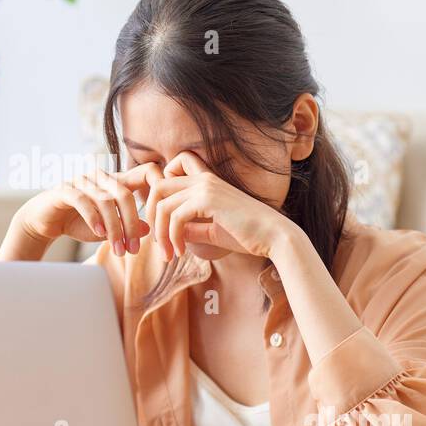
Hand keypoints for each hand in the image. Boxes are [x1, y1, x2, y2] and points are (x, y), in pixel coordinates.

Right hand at [12, 162, 163, 256]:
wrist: (44, 222)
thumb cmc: (79, 223)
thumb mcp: (108, 228)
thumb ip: (127, 226)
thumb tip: (149, 228)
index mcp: (117, 181)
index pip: (146, 172)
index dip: (158, 189)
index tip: (162, 219)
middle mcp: (101, 177)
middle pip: (126, 194)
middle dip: (132, 224)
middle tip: (135, 249)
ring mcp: (82, 181)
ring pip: (106, 201)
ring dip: (115, 229)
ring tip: (119, 250)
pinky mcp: (65, 189)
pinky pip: (83, 201)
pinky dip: (94, 219)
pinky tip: (100, 235)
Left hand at [145, 152, 286, 259]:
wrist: (274, 237)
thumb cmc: (247, 235)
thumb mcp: (212, 230)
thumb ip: (191, 228)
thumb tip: (169, 233)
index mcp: (206, 181)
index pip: (168, 173)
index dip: (156, 195)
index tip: (161, 222)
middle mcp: (203, 179)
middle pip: (157, 187)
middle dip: (151, 215)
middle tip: (158, 242)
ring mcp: (205, 187)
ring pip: (162, 204)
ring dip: (160, 232)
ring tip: (169, 253)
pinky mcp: (208, 200)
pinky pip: (175, 217)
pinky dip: (173, 237)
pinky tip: (181, 252)